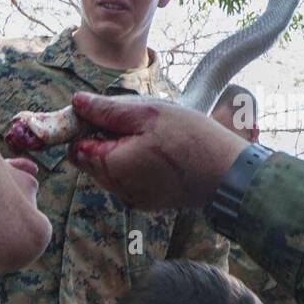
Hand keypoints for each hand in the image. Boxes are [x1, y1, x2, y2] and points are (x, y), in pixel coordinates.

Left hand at [67, 93, 248, 210]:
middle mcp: (117, 188)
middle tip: (137, 120)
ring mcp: (133, 197)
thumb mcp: (147, 113)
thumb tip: (76, 103)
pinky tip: (162, 151)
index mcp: (110, 166)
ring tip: (153, 134)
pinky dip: (138, 162)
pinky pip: (131, 178)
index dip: (85, 126)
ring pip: (112, 168)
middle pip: (93, 158)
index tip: (105, 112)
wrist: (227, 174)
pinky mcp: (149, 200)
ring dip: (124, 148)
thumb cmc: (191, 140)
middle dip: (107, 137)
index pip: (75, 147)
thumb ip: (107, 110)